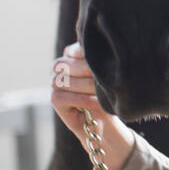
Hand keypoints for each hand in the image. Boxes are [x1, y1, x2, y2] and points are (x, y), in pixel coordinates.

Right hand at [50, 43, 135, 169]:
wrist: (108, 121)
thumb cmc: (112, 94)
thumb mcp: (110, 76)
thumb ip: (103, 62)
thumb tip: (109, 48)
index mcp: (74, 57)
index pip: (73, 50)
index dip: (85, 54)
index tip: (104, 59)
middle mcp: (62, 68)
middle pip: (66, 64)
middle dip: (87, 70)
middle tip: (104, 77)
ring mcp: (56, 84)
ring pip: (62, 80)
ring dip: (85, 86)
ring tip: (103, 92)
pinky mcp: (55, 100)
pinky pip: (61, 96)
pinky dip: (81, 100)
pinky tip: (96, 103)